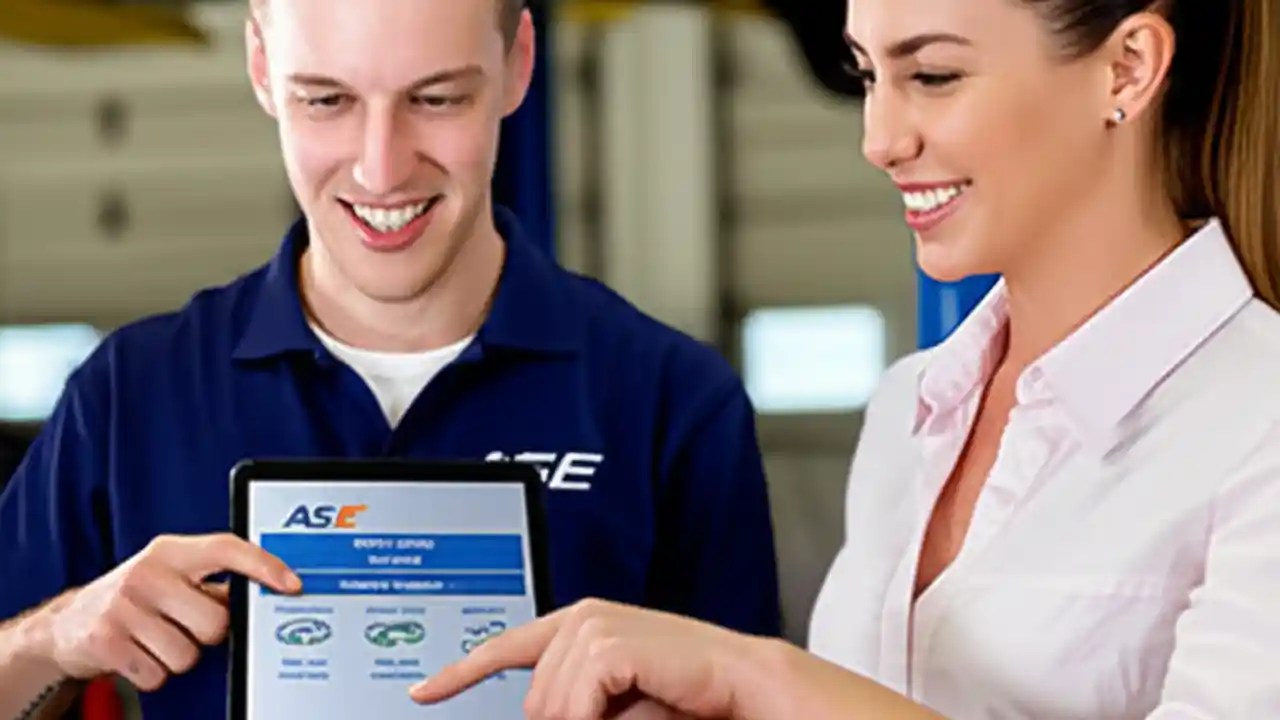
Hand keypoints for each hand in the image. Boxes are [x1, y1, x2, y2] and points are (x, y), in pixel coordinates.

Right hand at [40, 533, 298, 690]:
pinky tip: (139, 654)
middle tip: (185, 626)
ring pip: (188, 655)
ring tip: (157, 640)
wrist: (67, 624)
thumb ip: (214, 582)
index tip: (292, 584)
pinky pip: (157, 675)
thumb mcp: (172, 577)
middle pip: (215, 620)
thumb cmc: (136, 599)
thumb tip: (268, 593)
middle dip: (208, 633)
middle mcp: (147, 573)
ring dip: (178, 657)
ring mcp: (123, 606)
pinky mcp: (105, 641)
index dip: (264, 565)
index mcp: (171, 552)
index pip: (226, 549)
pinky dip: (154, 674)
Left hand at [409, 598, 776, 719]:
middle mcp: (578, 619)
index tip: (424, 692)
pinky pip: (574, 708)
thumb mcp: (614, 705)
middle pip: (533, 704)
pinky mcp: (604, 643)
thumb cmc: (685, 697)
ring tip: (644, 710)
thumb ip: (577, 704)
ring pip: (551, 711)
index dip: (459, 672)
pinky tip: (642, 706)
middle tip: (624, 718)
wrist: (739, 687)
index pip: (505, 647)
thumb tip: (542, 716)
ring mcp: (590, 626)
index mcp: (578, 626)